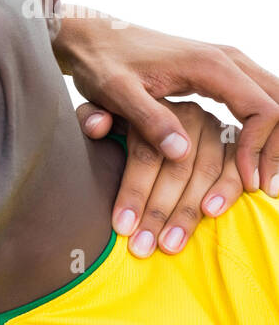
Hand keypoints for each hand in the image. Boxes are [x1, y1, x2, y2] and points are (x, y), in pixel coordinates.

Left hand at [54, 11, 278, 195]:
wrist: (93, 37)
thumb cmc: (102, 64)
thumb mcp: (116, 93)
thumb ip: (148, 121)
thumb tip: (182, 154)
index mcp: (211, 66)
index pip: (263, 110)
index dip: (259, 149)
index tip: (245, 181)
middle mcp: (229, 61)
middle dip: (276, 148)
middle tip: (266, 188)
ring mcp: (228, 64)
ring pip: (274, 100)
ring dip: (273, 140)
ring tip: (261, 180)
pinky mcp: (220, 72)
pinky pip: (258, 100)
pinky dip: (262, 128)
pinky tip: (251, 158)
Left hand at [78, 99, 242, 256]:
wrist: (137, 77)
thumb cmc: (115, 92)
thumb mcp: (98, 98)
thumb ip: (92, 114)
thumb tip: (99, 127)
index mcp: (155, 104)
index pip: (146, 154)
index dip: (134, 192)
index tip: (122, 225)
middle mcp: (189, 113)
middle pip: (176, 169)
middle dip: (158, 212)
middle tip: (141, 246)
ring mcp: (212, 126)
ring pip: (204, 172)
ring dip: (187, 212)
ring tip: (169, 245)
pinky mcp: (228, 139)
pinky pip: (232, 167)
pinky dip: (225, 189)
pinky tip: (212, 213)